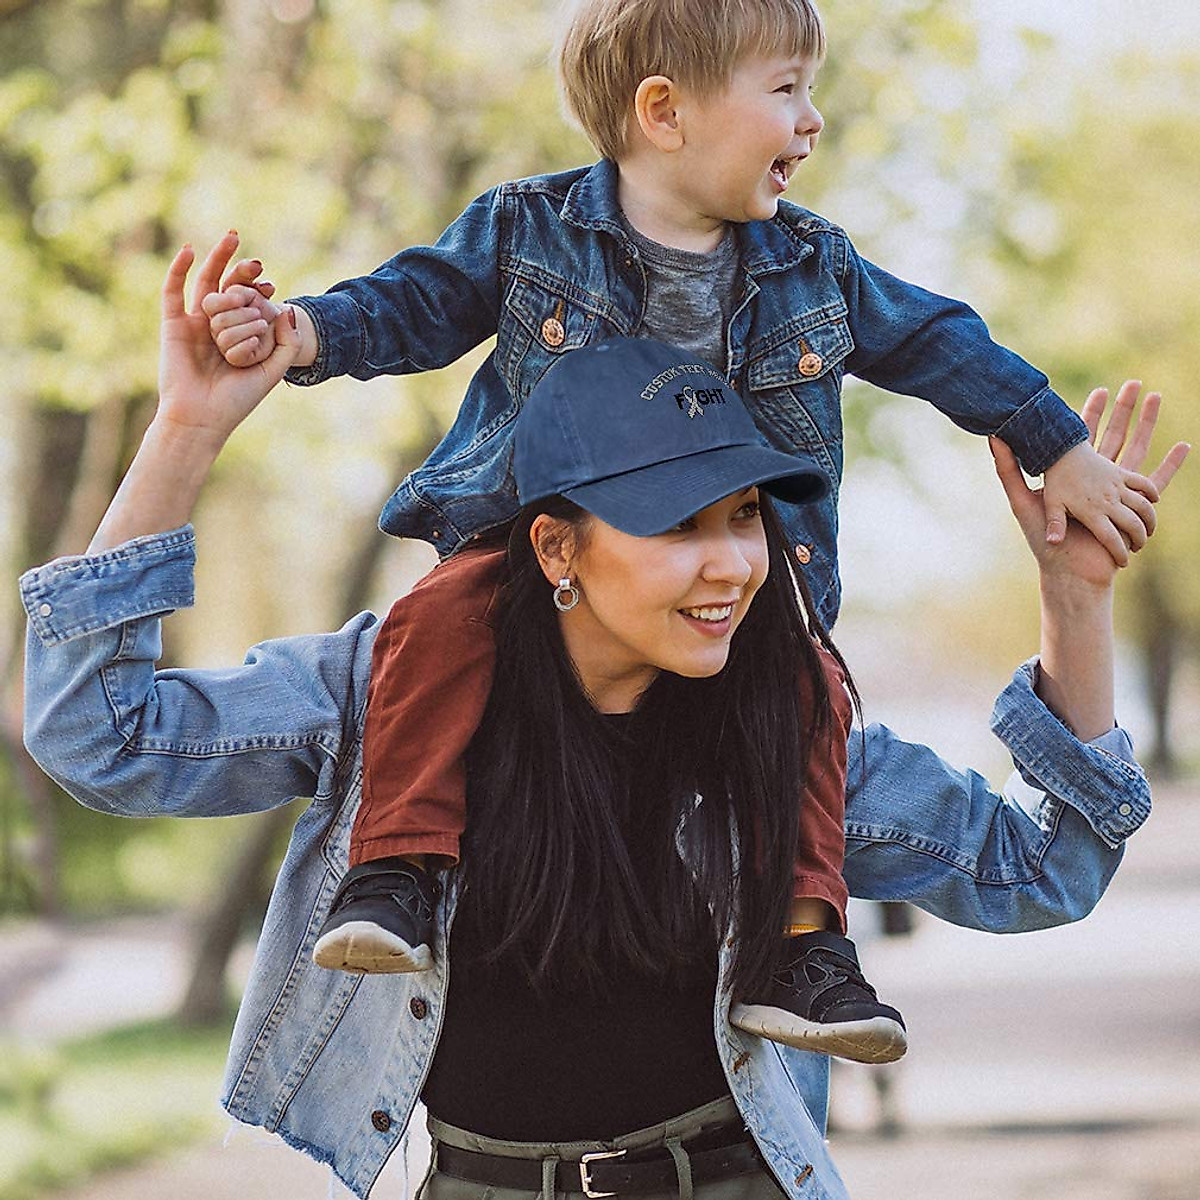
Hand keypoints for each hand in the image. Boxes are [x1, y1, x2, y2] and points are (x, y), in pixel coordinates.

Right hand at [158, 238, 298, 448]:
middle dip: (242, 271)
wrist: (202, 418)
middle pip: (227, 287)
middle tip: (258, 262)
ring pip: (206, 285)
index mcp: (238, 335)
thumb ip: (286, 344)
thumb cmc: (237, 401)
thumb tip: (289, 310)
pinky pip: (173, 292)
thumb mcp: (271, 372)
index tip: (273, 287)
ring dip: (218, 260)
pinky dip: (178, 269)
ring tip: (232, 238)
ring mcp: (194, 323)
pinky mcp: (173, 325)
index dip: (259, 290)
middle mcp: (216, 326)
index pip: (249, 303)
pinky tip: (189, 250)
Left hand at [992, 383, 1188, 591]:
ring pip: (1137, 451)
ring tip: (1159, 399)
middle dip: (1124, 410)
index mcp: (1074, 479)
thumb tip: (994, 438)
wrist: (1068, 571)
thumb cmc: (1042, 541)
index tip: (1100, 388)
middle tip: (1135, 382)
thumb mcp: (1022, 500)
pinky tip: (1184, 445)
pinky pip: (1154, 484)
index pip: (1083, 438)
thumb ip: (1008, 471)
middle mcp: (1096, 483)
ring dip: (1148, 425)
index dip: (1091, 413)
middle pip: (1114, 436)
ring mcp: (1116, 494)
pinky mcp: (1131, 509)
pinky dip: (1170, 465)